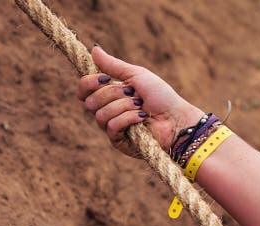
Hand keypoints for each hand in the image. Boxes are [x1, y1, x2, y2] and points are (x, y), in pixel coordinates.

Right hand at [77, 46, 202, 157]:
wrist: (176, 117)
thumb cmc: (160, 96)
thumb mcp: (135, 75)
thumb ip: (113, 65)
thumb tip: (94, 49)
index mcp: (107, 94)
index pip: (83, 91)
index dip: (88, 83)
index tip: (105, 78)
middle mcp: (106, 110)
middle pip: (90, 102)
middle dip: (113, 94)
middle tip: (133, 93)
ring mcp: (111, 127)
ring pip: (101, 115)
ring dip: (124, 107)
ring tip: (141, 106)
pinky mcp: (118, 141)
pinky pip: (111, 127)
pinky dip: (129, 118)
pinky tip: (142, 117)